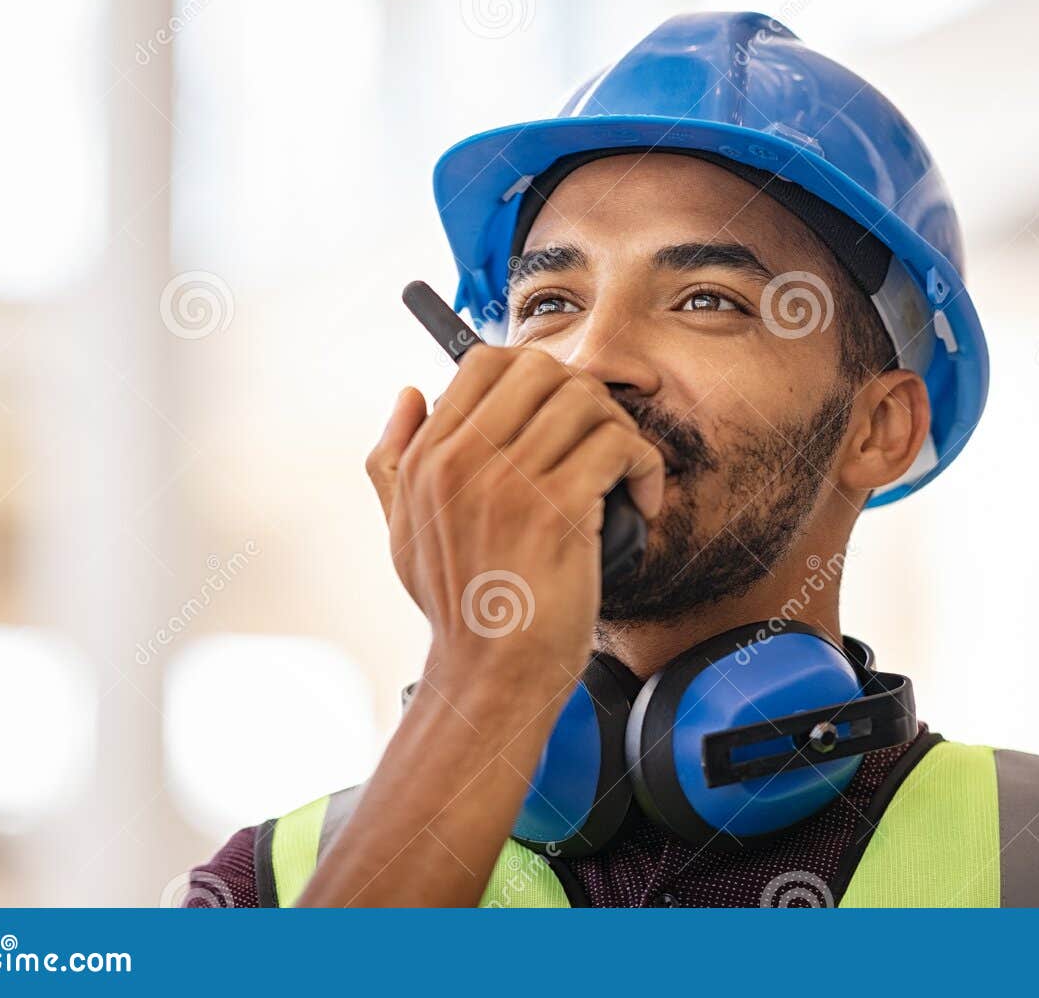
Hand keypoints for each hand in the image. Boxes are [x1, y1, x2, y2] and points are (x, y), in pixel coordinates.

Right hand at [365, 346, 663, 703]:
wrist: (491, 676)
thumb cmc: (461, 609)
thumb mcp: (403, 530)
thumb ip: (394, 459)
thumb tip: (411, 395)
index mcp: (429, 459)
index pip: (484, 363)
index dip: (534, 375)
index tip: (557, 413)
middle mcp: (463, 460)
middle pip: (540, 369)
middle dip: (581, 395)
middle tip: (597, 438)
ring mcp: (509, 482)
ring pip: (584, 400)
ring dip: (618, 428)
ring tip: (621, 469)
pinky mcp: (558, 508)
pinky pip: (619, 444)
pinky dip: (644, 464)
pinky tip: (641, 498)